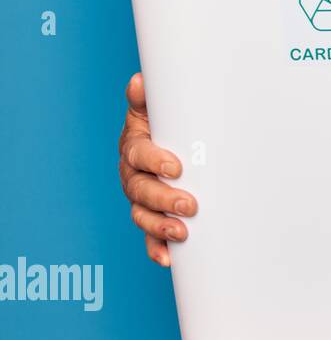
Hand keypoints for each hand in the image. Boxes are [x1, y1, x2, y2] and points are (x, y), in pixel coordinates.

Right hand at [118, 72, 197, 267]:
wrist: (169, 144)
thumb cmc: (164, 126)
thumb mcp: (156, 110)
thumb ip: (147, 99)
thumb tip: (140, 81)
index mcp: (134, 148)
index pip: (139, 154)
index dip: (154, 161)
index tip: (175, 167)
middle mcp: (133, 176)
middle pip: (141, 190)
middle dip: (164, 199)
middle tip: (189, 204)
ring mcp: (141, 199)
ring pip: (143, 215)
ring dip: (160, 227)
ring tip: (182, 233)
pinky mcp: (152, 217)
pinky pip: (150, 237)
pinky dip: (157, 249)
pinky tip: (170, 259)